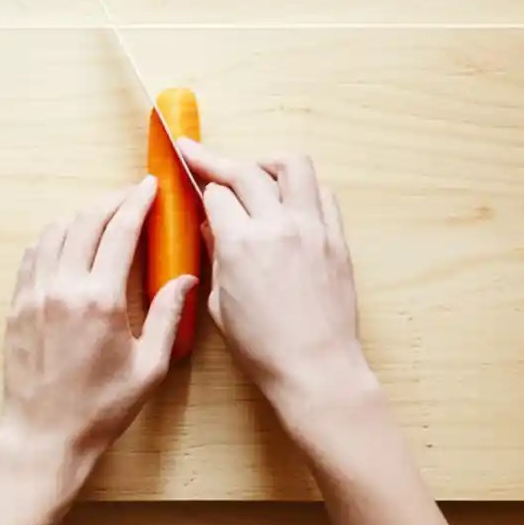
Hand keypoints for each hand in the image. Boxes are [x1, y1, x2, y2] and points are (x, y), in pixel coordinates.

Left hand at [0, 176, 195, 500]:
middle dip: (111, 202)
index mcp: (101, 301)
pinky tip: (67, 244)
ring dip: (80, 217)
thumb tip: (187, 279)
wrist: (44, 436)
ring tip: (102, 219)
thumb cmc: (100, 409)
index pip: (120, 232)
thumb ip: (168, 317)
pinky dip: (52, 240)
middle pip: (86, 221)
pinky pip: (32, 257)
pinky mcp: (17, 307)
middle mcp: (63, 289)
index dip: (137, 202)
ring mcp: (35, 296)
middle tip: (131, 197)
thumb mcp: (149, 367)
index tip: (150, 187)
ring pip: (55, 233)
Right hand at [176, 139, 377, 428]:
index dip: (197, 185)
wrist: (315, 368)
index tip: (187, 176)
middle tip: (197, 155)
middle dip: (215, 160)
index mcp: (241, 245)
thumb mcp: (219, 304)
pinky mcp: (336, 239)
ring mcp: (312, 229)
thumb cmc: (262, 347)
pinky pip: (321, 194)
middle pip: (244, 170)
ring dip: (266, 163)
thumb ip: (215, 257)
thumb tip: (212, 229)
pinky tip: (288, 203)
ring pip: (292, 165)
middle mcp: (278, 226)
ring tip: (253, 173)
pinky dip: (301, 189)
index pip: (215, 193)